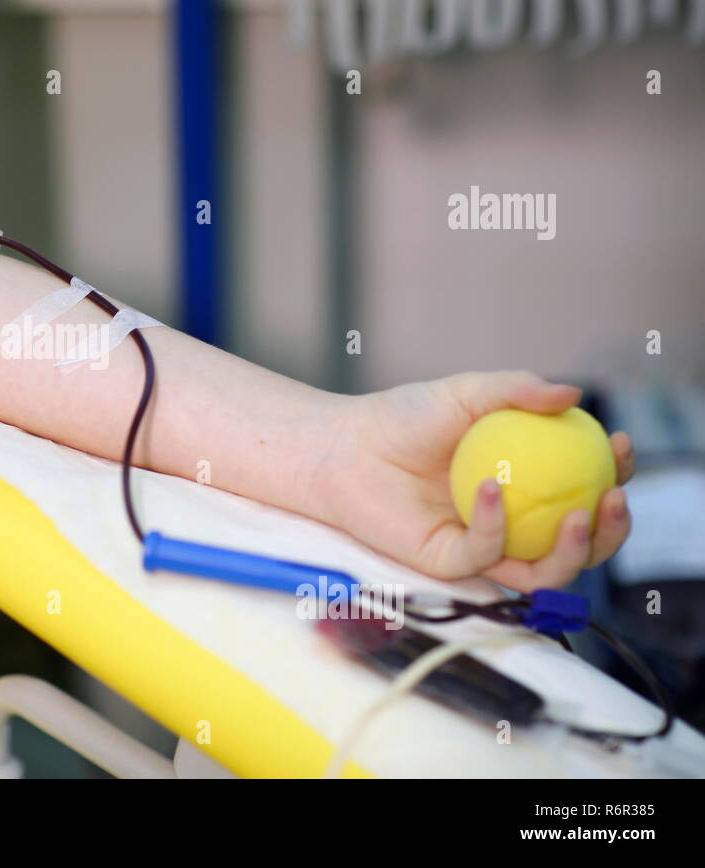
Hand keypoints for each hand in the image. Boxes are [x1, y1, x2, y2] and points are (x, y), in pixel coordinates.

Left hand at [316, 371, 633, 591]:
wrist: (344, 447)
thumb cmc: (402, 418)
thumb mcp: (467, 394)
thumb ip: (517, 391)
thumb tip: (572, 394)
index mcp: (524, 484)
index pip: (583, 488)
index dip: (613, 474)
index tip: (617, 444)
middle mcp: (510, 522)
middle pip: (579, 543)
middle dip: (612, 530)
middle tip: (613, 497)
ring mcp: (481, 548)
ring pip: (544, 571)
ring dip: (574, 550)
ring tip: (578, 513)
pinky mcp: (447, 564)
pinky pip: (486, 556)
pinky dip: (496, 524)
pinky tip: (490, 486)